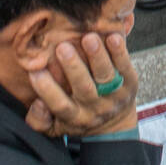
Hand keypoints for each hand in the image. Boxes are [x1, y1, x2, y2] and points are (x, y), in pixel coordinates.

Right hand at [24, 32, 139, 136]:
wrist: (114, 125)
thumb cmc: (77, 117)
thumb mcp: (55, 127)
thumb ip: (39, 120)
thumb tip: (37, 104)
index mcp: (75, 118)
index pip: (60, 105)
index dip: (47, 89)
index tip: (35, 70)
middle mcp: (96, 108)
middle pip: (85, 89)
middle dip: (73, 67)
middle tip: (63, 48)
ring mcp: (115, 96)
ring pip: (106, 76)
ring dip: (97, 56)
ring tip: (89, 38)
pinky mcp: (130, 84)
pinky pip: (125, 68)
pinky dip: (120, 53)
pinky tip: (113, 37)